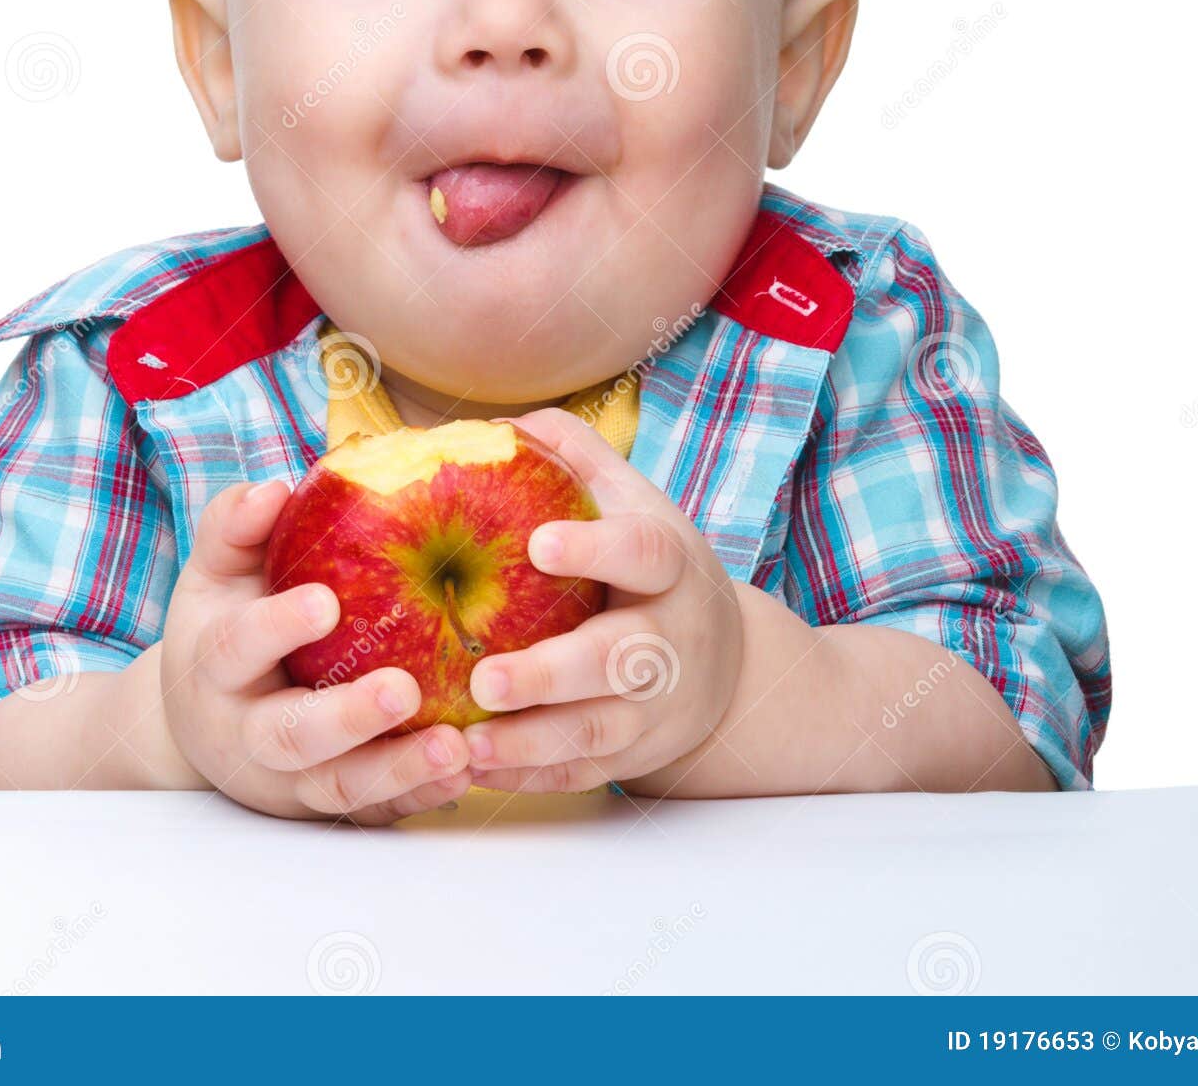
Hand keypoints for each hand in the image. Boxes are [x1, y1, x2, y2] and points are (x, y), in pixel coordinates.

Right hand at [159, 478, 471, 822]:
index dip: (277, 627)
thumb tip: (274, 489)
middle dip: (347, 719)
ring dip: (398, 771)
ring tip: (455, 746)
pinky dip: (419, 795)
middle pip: (291, 736)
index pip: (237, 647)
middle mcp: (247, 731)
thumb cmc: (225, 622)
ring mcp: (290, 779)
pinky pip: (376, 810)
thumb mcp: (216, 573)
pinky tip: (465, 770)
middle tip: (402, 688)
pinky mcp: (329, 806)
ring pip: (341, 787)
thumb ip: (235, 527)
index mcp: (215, 665)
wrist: (205, 720)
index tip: (326, 602)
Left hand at [461, 408, 742, 793]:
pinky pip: (582, 771)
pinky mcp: (634, 751)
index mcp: (670, 564)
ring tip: (469, 741)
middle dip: (553, 673)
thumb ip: (575, 457)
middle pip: (620, 660)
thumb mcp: (633, 503)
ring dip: (532, 741)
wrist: (728, 662)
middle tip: (486, 678)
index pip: (642, 552)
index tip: (538, 545)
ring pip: (598, 729)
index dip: (596, 549)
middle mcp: (670, 637)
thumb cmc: (651, 567)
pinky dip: (529, 776)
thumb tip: (502, 421)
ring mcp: (656, 704)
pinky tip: (476, 770)